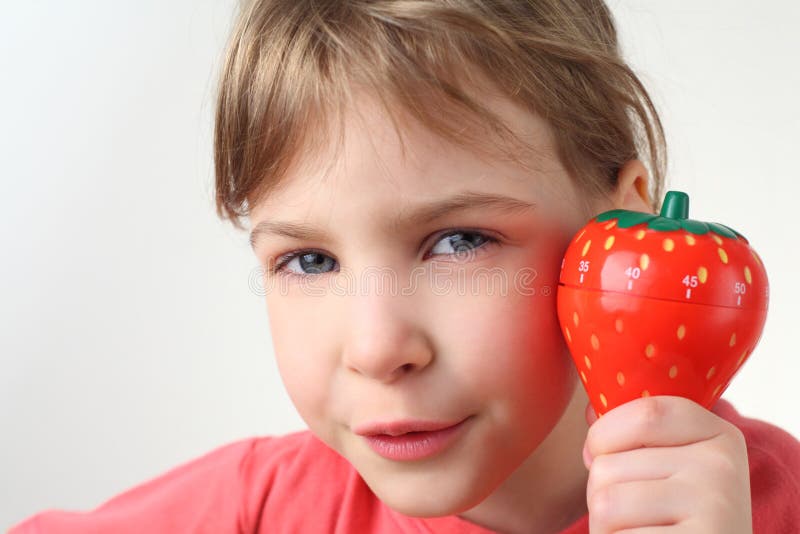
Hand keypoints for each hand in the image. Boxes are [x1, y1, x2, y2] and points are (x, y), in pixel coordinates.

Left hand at [582, 395, 751, 532]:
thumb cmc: (681, 520)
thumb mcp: (676, 468)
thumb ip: (639, 434)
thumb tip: (590, 413)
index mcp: (719, 436)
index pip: (644, 414)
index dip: (603, 435)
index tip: (599, 454)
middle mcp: (722, 468)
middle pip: (608, 465)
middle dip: (599, 493)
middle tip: (632, 513)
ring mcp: (714, 508)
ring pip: (606, 504)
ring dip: (605, 525)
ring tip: (638, 530)